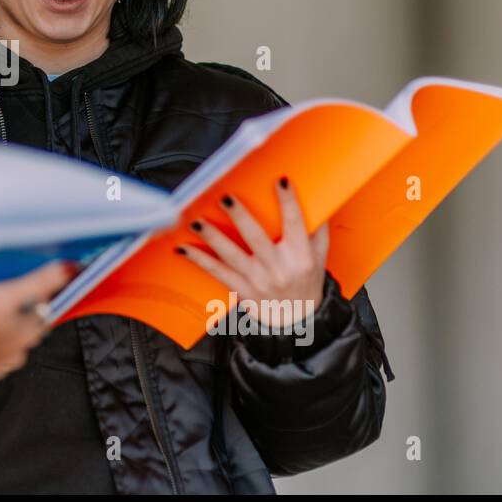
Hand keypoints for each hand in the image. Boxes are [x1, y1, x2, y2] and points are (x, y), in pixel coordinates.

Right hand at [0, 261, 75, 379]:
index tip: (30, 288)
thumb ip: (41, 281)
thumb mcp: (11, 292)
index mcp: (30, 333)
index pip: (47, 313)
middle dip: (21, 314)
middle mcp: (20, 352)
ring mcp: (1, 364)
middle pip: (29, 328)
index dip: (40, 298)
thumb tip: (69, 269)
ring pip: (11, 343)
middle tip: (3, 298)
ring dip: (4, 331)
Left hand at [177, 177, 327, 330]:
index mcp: (300, 256)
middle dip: (240, 217)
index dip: (288, 202)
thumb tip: (314, 196)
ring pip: (231, 255)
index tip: (280, 181)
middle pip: (256, 238)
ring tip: (196, 220)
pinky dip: (198, 259)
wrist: (297, 321)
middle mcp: (278, 268)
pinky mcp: (241, 289)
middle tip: (226, 198)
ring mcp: (257, 280)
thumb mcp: (319, 256)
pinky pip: (216, 272)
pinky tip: (182, 247)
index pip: (295, 224)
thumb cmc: (307, 280)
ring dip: (211, 236)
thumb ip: (316, 229)